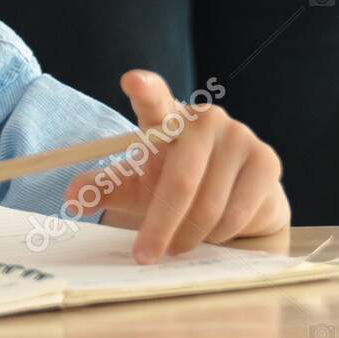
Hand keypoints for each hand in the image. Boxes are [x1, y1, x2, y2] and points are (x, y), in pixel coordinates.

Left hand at [65, 70, 289, 262]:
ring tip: (181, 242)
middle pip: (180, 180)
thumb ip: (104, 187)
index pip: (153, 99)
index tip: (132, 81)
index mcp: (165, 117)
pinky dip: (219, 233)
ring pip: (209, 204)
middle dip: (160, 226)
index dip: (145, 89)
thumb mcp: (136, 187)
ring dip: (190, 235)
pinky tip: (214, 232)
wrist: (235, 204)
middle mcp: (205, 119)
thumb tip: (72, 196)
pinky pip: (237, 212)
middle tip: (145, 256)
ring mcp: (239, 136)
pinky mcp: (266, 161)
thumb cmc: (174, 188)